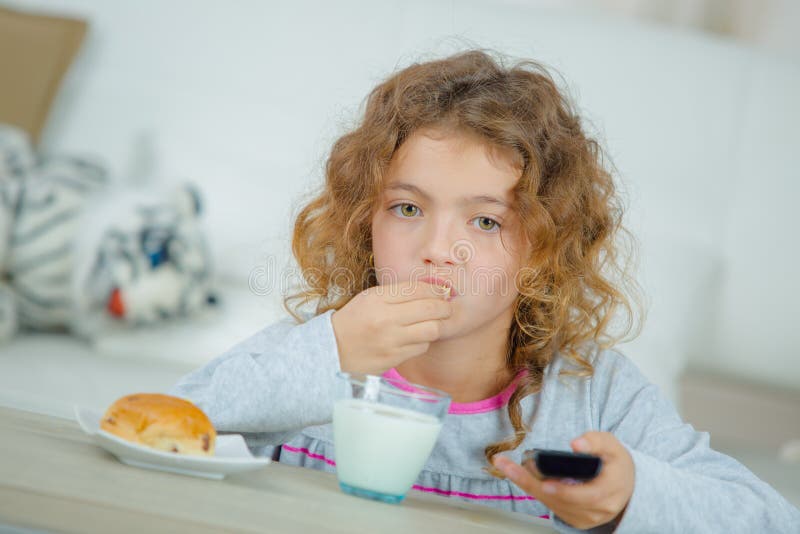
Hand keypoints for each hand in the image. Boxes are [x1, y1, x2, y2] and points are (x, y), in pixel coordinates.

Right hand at [331, 280, 451, 374]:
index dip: (436, 290)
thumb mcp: (370, 298)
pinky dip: (424, 341)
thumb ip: (398, 293)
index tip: (443, 292)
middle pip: (431, 309)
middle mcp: (385, 319)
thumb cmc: (354, 320)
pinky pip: (421, 347)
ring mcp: (390, 341)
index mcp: (378, 298)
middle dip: (445, 307)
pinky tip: (417, 338)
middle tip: (447, 307)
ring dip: (437, 325)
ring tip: (434, 322)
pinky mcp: (393, 358)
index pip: (418, 289)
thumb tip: (432, 290)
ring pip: (432, 330)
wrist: (332, 350)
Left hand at [493, 432, 633, 529]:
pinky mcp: (576, 519)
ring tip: (506, 466)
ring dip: (528, 485)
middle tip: (507, 466)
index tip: (545, 483)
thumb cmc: (616, 463)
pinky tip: (519, 476)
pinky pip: (552, 506)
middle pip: (560, 500)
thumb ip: (595, 441)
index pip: (586, 496)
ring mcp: (586, 518)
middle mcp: (597, 510)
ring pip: (552, 504)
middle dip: (532, 483)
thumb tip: (576, 445)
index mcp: (609, 491)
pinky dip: (535, 490)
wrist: (626, 485)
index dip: (564, 490)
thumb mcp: (611, 445)